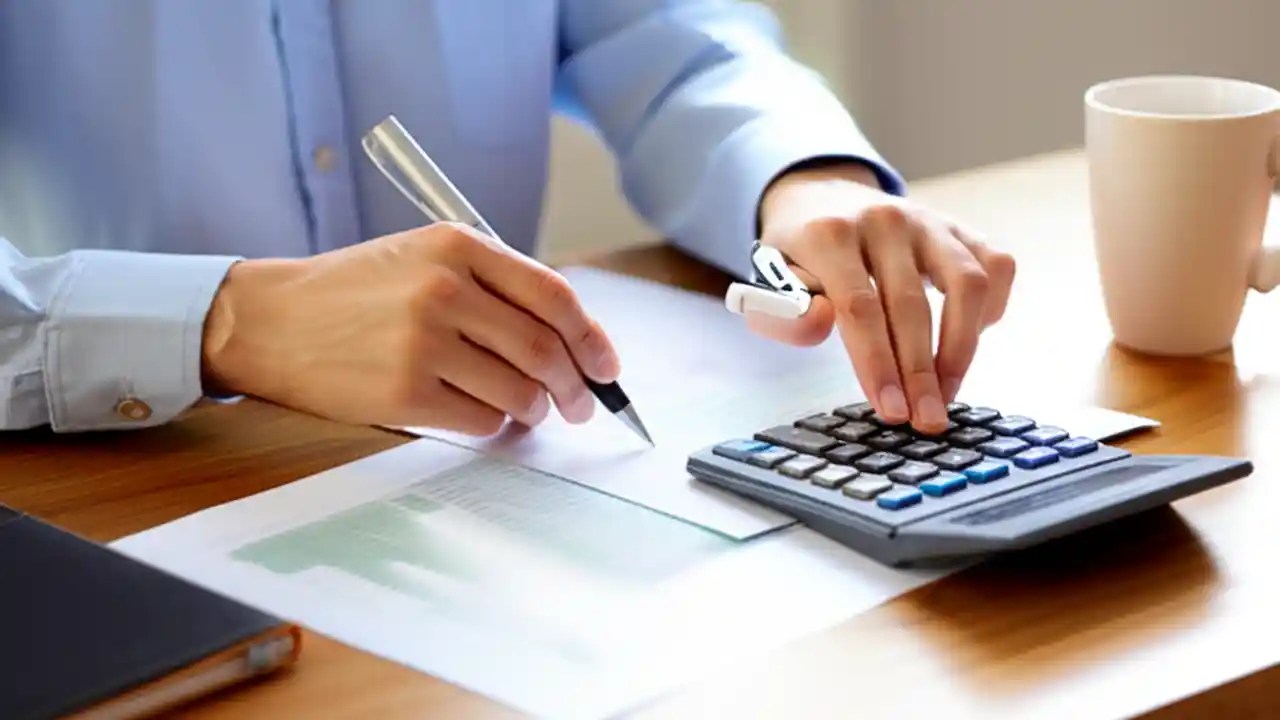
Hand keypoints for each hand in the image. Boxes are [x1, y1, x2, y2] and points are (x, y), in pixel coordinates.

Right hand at [200, 223, 619, 433]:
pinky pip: (482, 419)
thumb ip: (493, 286)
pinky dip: (495, 424)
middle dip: (577, 387)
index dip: (592, 337)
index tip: (607, 365)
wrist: (272, 320)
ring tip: (530, 410)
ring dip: (537, 409)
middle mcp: (444, 290)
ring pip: (520, 391)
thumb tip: (571, 339)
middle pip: (545, 349)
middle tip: (582, 404)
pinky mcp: (403, 393)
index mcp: (457, 247)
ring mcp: (423, 343)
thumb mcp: (424, 258)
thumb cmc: (355, 292)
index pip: (554, 296)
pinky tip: (483, 414)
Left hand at [751, 162, 1014, 433]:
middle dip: (921, 373)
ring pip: (967, 284)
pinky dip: (992, 308)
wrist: (823, 200)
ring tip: (946, 392)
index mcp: (829, 234)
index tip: (890, 409)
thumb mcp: (769, 282)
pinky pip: (996, 266)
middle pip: (911, 305)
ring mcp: (927, 220)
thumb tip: (818, 324)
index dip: (877, 363)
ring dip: (961, 348)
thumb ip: (781, 313)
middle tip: (926, 420)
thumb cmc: (800, 253)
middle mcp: (884, 220)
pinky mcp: (959, 227)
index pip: (859, 307)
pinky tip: (969, 339)